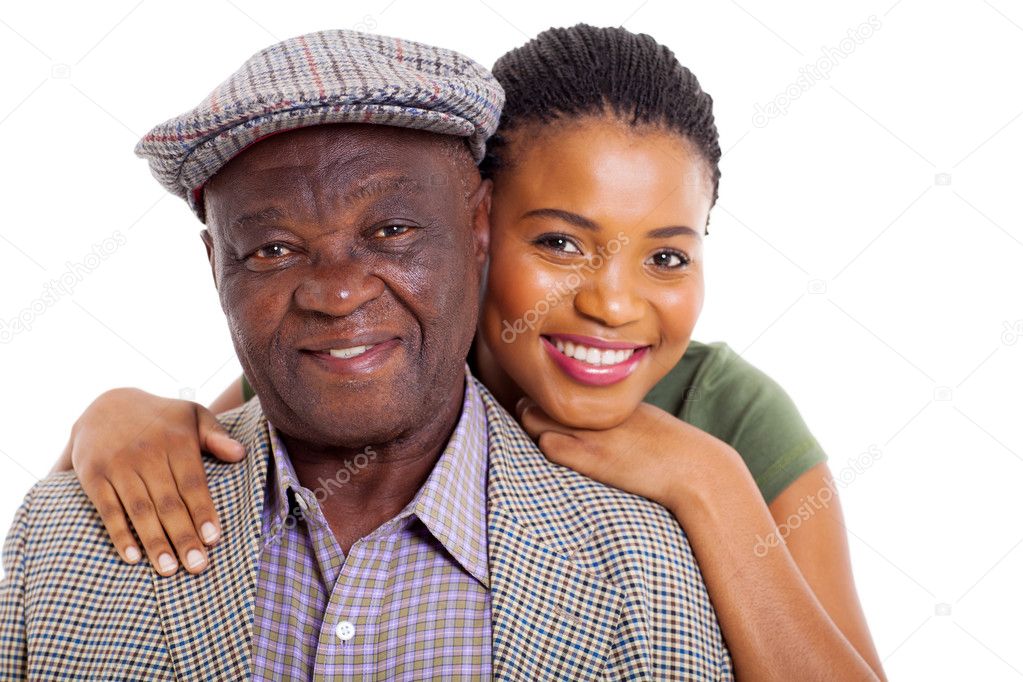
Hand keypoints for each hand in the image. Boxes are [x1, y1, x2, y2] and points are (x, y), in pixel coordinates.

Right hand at [63, 388, 245, 575]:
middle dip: (183, 536)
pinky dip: (119, 535)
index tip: (214, 539)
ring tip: (169, 570)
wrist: (105, 404)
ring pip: (139, 510)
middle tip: (197, 566)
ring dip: (155, 542)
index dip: (203, 512)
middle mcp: (146, 453)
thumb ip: (216, 435)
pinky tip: (133, 557)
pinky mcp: (93, 476)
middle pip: (168, 502)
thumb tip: (240, 454)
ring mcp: (118, 465)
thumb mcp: (191, 415)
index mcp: (175, 441)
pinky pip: (108, 510)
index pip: (192, 483)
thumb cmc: (161, 418)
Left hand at [515, 397, 737, 510]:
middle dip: (532, 411)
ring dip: (535, 431)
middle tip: (543, 427)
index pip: (556, 383)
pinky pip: (547, 446)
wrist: (692, 468)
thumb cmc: (670, 446)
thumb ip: (611, 411)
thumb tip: (591, 416)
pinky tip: (564, 458)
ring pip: (532, 420)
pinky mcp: (589, 456)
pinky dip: (547, 450)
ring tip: (552, 442)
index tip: (549, 408)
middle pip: (536, 397)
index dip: (546, 397)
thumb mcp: (640, 415)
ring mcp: (589, 430)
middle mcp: (593, 405)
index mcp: (606, 393)